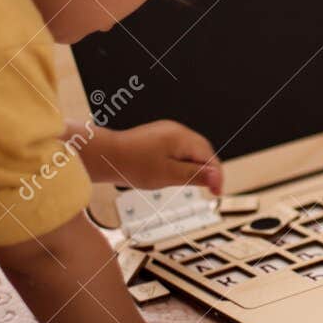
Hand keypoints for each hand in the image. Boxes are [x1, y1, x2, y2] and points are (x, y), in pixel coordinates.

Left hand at [94, 120, 222, 193]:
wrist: (105, 156)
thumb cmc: (131, 164)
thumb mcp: (168, 175)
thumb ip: (194, 175)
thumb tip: (215, 176)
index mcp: (182, 138)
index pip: (210, 156)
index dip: (217, 176)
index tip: (217, 192)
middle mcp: (177, 131)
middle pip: (203, 151)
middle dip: (208, 170)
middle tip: (210, 190)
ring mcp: (167, 132)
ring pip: (191, 151)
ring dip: (196, 166)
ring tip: (192, 183)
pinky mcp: (158, 137)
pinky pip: (179, 149)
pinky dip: (183, 162)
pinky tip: (176, 173)